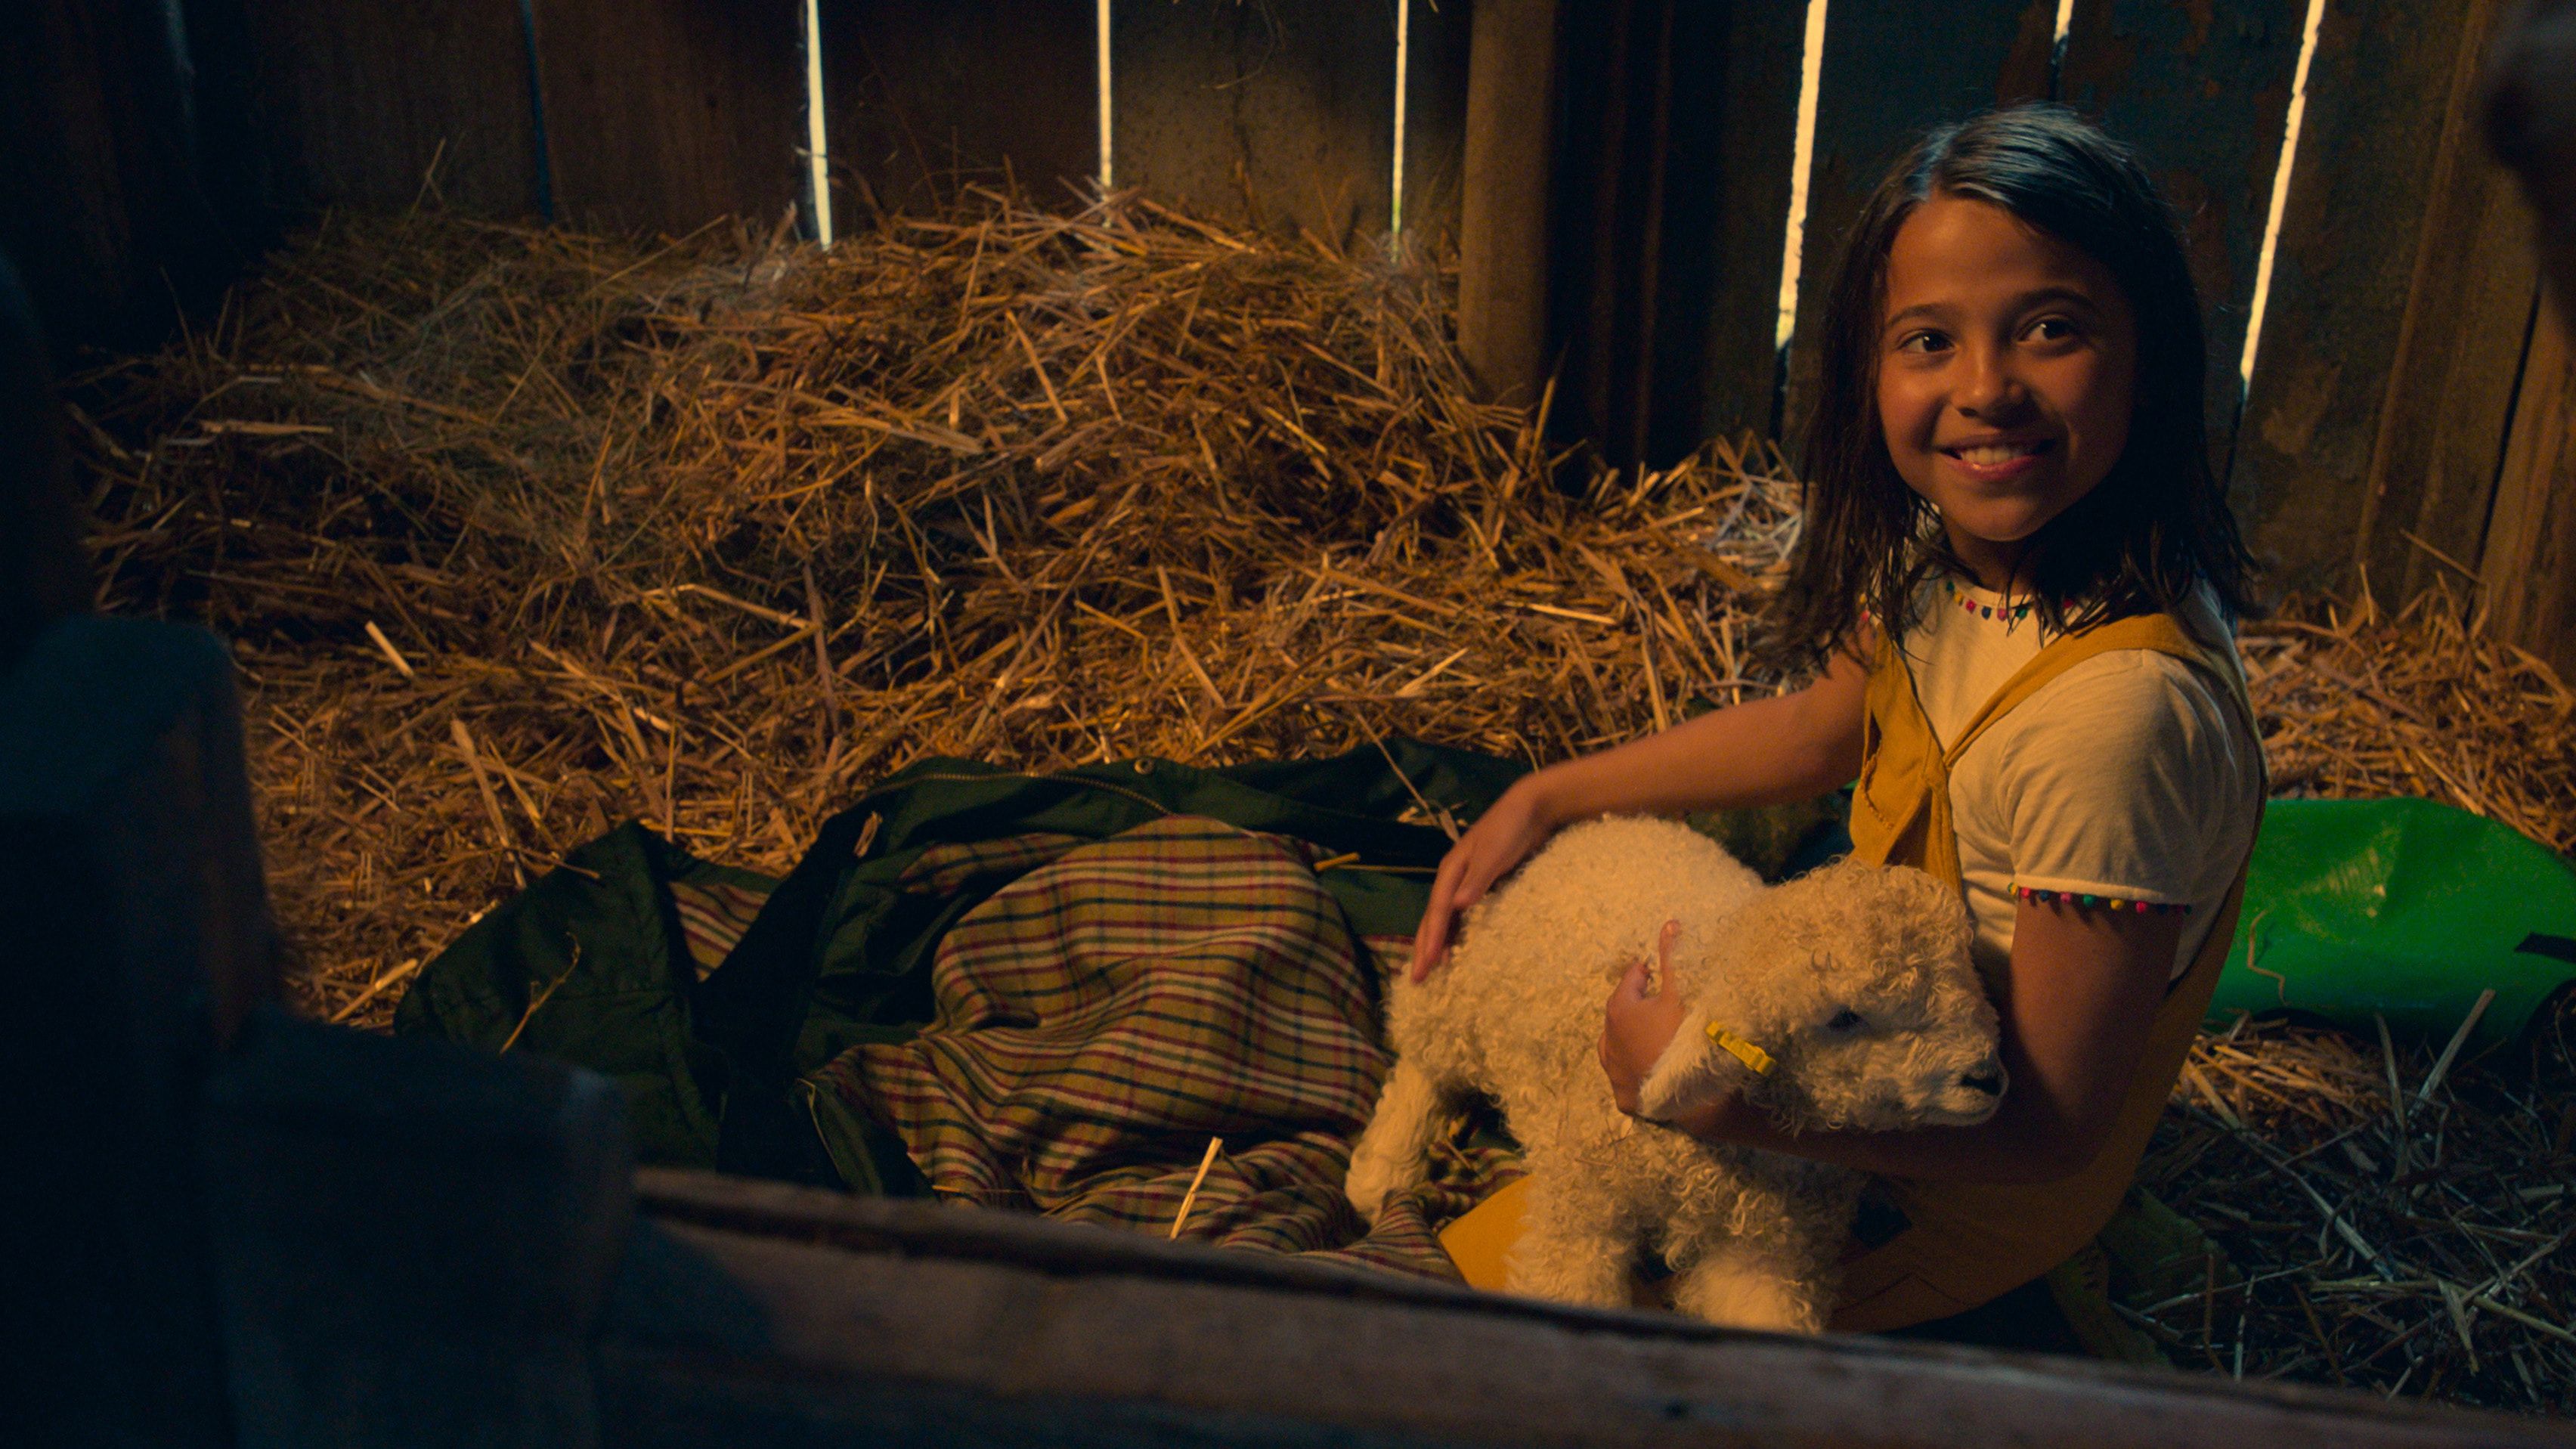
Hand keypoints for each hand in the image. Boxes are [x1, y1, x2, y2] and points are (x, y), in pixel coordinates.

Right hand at [1408, 776, 1562, 981]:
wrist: (1531, 808)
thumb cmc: (1510, 829)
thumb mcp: (1493, 853)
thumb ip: (1476, 880)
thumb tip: (1456, 906)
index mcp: (1451, 871)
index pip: (1437, 912)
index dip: (1430, 940)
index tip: (1425, 966)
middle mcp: (1453, 879)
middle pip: (1434, 918)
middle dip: (1424, 948)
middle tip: (1417, 979)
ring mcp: (1466, 882)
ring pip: (1445, 919)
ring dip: (1437, 943)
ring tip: (1432, 970)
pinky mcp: (1481, 885)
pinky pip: (1462, 916)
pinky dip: (1455, 933)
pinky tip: (1457, 948)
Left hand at [1598, 920, 1688, 1115]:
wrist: (1689, 1094)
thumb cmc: (1682, 1036)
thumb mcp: (1678, 993)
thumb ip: (1671, 958)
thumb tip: (1669, 923)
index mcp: (1618, 1009)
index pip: (1632, 979)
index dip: (1650, 975)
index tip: (1663, 977)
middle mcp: (1607, 1037)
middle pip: (1624, 1011)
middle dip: (1642, 1005)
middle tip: (1666, 1007)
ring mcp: (1613, 1068)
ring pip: (1620, 1043)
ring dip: (1636, 1037)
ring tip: (1661, 1038)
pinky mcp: (1621, 1094)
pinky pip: (1627, 1074)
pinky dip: (1637, 1069)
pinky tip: (1654, 1067)